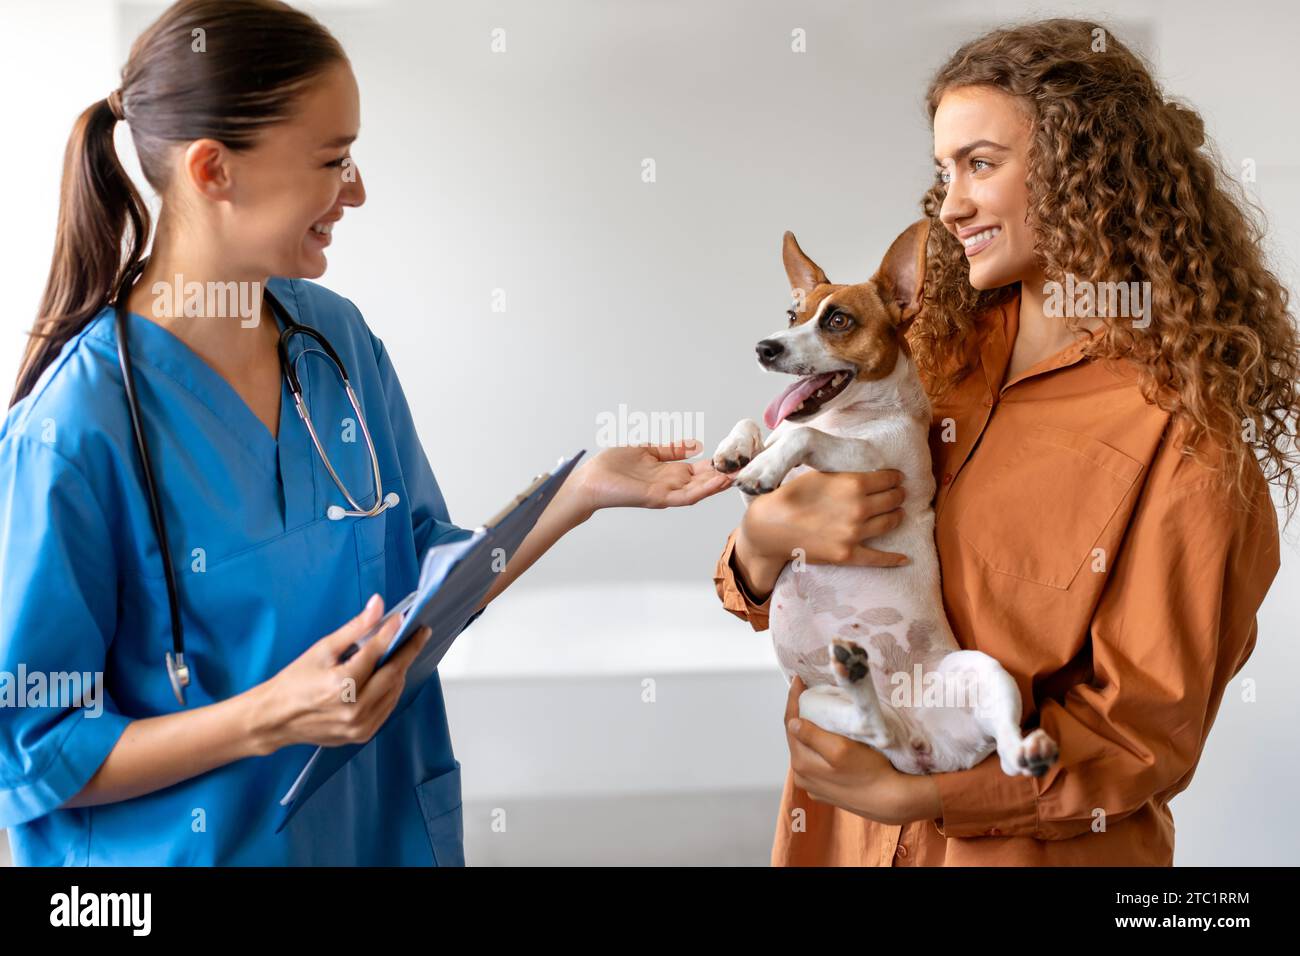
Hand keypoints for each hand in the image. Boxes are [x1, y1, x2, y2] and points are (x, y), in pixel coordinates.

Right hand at [251, 593, 432, 752]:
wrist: (274, 718)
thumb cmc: (294, 682)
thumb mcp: (322, 649)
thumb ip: (355, 628)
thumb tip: (378, 606)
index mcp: (341, 685)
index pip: (378, 652)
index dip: (393, 632)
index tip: (404, 619)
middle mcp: (353, 709)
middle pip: (393, 674)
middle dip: (408, 651)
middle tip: (418, 634)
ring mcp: (359, 725)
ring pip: (394, 692)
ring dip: (400, 670)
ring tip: (401, 652)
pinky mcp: (361, 734)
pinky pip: (387, 708)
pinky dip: (391, 690)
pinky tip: (388, 675)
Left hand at [570, 439, 733, 514]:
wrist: (591, 479)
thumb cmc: (613, 466)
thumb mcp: (648, 451)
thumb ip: (672, 449)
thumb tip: (697, 445)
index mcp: (670, 472)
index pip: (701, 470)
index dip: (720, 464)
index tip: (738, 458)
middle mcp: (672, 484)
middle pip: (705, 481)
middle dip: (726, 475)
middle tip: (749, 468)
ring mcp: (667, 493)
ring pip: (700, 490)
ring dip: (720, 484)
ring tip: (739, 476)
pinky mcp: (658, 498)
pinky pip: (685, 496)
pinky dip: (703, 490)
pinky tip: (718, 482)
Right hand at [731, 469, 908, 601]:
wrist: (770, 527)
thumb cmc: (790, 496)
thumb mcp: (818, 474)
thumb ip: (844, 475)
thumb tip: (863, 475)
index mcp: (852, 484)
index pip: (887, 479)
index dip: (894, 477)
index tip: (896, 478)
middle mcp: (859, 508)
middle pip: (892, 500)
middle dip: (897, 495)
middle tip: (898, 494)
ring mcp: (855, 534)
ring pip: (889, 523)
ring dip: (897, 516)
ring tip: (898, 513)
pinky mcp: (847, 555)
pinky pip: (877, 558)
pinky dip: (893, 559)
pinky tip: (904, 558)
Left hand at [784, 675, 937, 825]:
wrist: (890, 801)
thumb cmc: (868, 772)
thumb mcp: (840, 749)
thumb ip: (812, 736)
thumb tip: (792, 723)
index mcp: (801, 763)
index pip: (790, 723)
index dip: (793, 699)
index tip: (797, 679)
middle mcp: (802, 776)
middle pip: (797, 737)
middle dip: (800, 714)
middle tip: (807, 692)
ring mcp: (813, 785)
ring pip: (807, 750)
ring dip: (809, 731)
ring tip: (816, 712)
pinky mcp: (825, 790)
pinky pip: (816, 762)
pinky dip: (818, 747)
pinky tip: (827, 739)